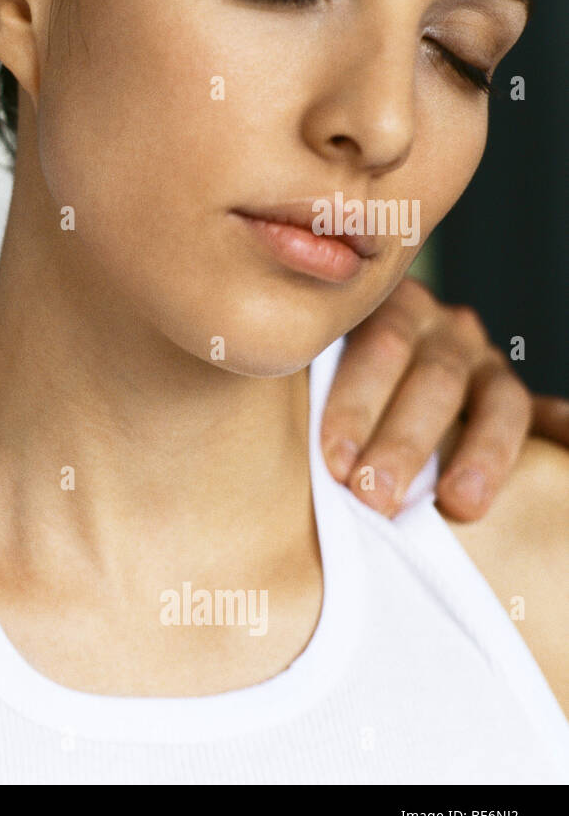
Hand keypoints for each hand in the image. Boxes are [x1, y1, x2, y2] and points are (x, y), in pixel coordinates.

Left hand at [320, 278, 568, 519]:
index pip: (376, 349)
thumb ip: (304, 389)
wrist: (377, 378)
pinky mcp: (516, 396)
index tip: (335, 464)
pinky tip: (560, 442)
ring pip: (496, 403)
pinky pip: (545, 416)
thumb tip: (276, 442)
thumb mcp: (314, 374)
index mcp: (386, 310)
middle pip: (432, 380)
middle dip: (403, 444)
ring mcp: (484, 360)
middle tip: (374, 498)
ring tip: (458, 506)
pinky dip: (558, 431)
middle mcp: (440, 327)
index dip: (355, 407)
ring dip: (478, 456)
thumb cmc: (324, 389)